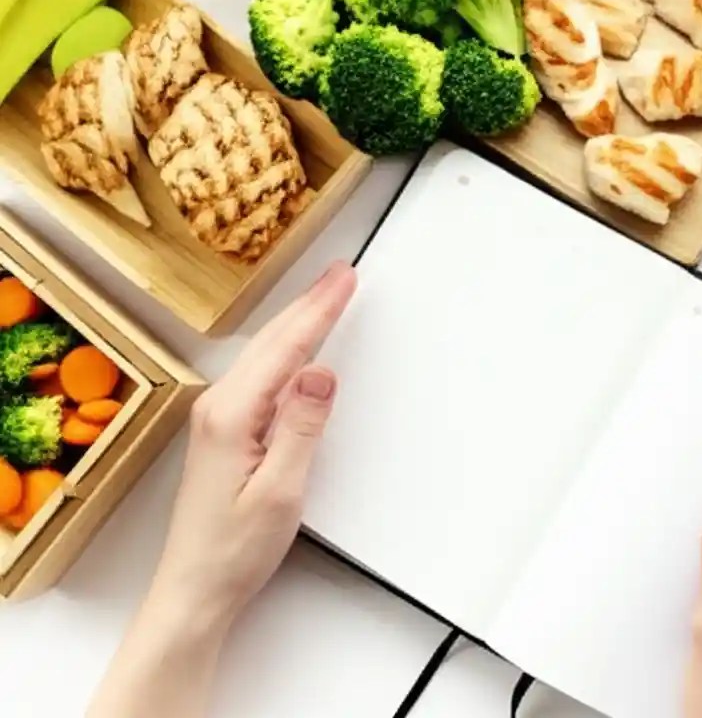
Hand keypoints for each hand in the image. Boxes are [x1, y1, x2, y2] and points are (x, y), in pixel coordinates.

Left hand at [151, 262, 356, 626]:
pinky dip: (284, 350)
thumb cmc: (234, 549)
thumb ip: (302, 427)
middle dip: (309, 304)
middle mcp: (218, 408)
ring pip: (264, 355)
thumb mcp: (281, 491)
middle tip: (341, 274)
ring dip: (297, 323)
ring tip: (324, 297)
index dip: (319, 310)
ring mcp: (218, 419)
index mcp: (232, 415)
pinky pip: (259, 375)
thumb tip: (320, 373)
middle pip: (272, 342)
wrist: (195, 588)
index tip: (345, 279)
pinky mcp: (223, 432)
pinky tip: (296, 347)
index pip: (286, 349)